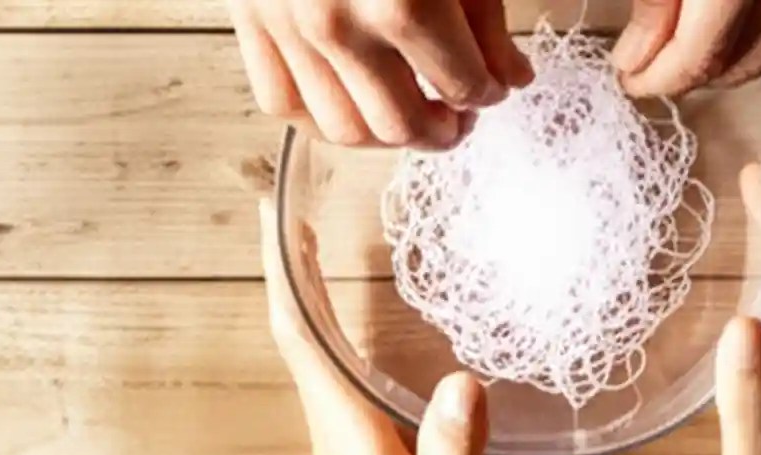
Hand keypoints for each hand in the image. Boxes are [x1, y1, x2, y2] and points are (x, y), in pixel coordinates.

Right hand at [228, 0, 533, 147]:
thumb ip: (485, 15)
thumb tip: (509, 74)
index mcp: (403, 2)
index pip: (463, 88)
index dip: (488, 94)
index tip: (495, 86)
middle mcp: (340, 26)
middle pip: (404, 125)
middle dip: (443, 129)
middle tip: (459, 116)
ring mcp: (290, 29)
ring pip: (344, 130)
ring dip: (387, 136)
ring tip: (412, 116)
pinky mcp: (251, 21)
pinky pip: (284, 103)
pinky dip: (322, 119)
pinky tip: (352, 109)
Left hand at [259, 201, 489, 454]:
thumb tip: (466, 381)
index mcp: (346, 428)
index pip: (301, 334)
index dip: (285, 271)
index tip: (275, 215)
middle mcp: (331, 418)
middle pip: (294, 324)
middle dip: (284, 259)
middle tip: (282, 197)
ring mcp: (336, 427)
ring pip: (305, 339)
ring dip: (298, 282)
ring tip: (303, 229)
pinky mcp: (350, 436)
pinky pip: (326, 359)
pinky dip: (321, 315)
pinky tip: (338, 303)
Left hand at [613, 0, 760, 95]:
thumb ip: (657, 0)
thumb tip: (636, 55)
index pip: (697, 55)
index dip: (657, 76)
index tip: (628, 77)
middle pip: (735, 64)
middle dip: (687, 75)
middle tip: (650, 68)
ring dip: (726, 65)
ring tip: (691, 50)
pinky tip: (745, 31)